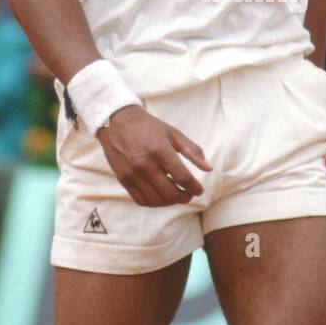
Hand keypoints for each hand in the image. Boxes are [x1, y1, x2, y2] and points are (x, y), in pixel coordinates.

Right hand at [97, 105, 211, 206]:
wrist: (117, 121)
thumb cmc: (149, 127)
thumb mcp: (173, 133)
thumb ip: (192, 151)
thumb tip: (209, 169)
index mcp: (160, 150)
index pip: (182, 177)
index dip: (194, 188)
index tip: (199, 190)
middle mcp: (145, 164)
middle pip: (170, 193)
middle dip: (184, 197)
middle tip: (189, 195)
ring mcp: (132, 174)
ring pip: (156, 200)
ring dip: (170, 202)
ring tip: (176, 196)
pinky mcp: (123, 179)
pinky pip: (141, 200)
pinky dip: (154, 203)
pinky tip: (161, 197)